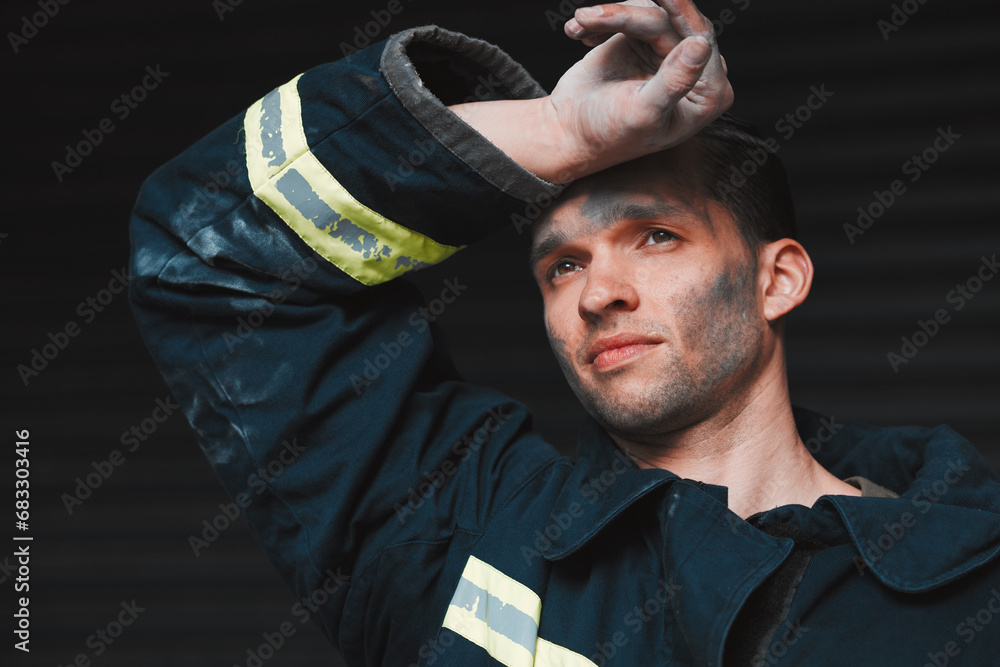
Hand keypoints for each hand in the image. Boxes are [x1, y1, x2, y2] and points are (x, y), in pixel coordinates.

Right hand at [549, 0, 732, 179]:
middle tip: (590, 17)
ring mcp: (666, 53)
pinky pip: (627, 13)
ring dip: (609, 17)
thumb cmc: (609, 134)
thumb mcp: (643, 114)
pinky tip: (579, 34)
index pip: (700, 40)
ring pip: (646, 13)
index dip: (682, 13)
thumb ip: (674, 82)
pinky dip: (601, 22)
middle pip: (667, 22)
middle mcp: (692, 70)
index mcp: (707, 93)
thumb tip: (700, 46)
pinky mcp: (641, 40)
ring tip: (580, 25)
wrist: (572, 133)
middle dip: (627, 17)